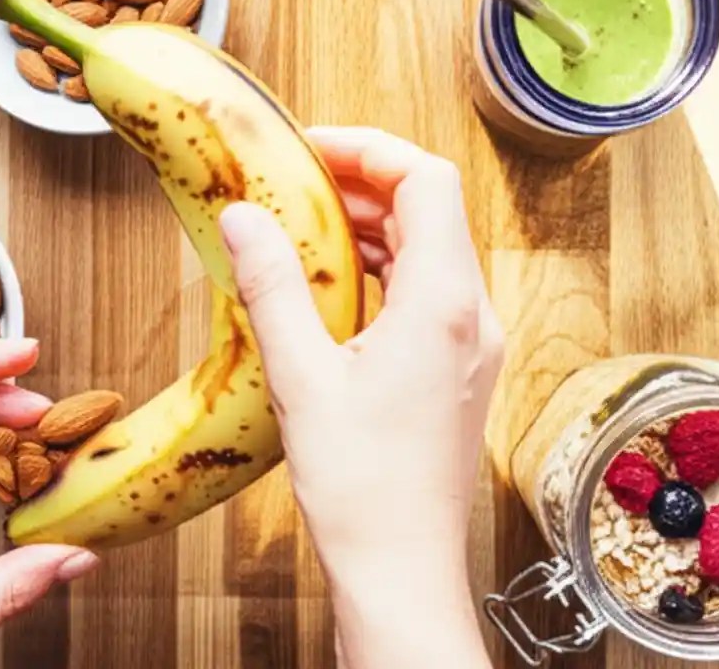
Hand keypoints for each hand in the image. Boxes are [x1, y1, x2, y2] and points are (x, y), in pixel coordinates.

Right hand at [219, 127, 502, 668]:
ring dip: (373, 231)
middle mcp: (473, 317)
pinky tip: (334, 289)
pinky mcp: (460, 373)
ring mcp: (473, 347)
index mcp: (444, 305)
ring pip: (431, 254)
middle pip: (431, 212)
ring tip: (305, 232)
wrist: (402, 570)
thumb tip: (245, 218)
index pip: (427, 180)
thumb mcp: (301, 378)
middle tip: (295, 187)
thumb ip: (273, 288)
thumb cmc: (361, 489)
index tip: (311, 150)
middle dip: (363, 186)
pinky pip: (429, 297)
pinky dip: (384, 275)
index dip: (370, 149)